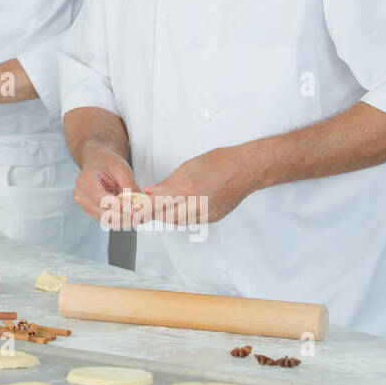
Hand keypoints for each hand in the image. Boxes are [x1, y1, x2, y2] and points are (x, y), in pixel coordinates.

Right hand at [73, 148, 141, 228]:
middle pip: (103, 213)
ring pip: (107, 220)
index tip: (132, 208)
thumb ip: (129, 185)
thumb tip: (138, 202)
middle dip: (124, 216)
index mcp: (85, 181)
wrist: (98, 163)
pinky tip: (132, 216)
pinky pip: (108, 221)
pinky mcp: (94, 213)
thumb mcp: (121, 168)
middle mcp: (82, 197)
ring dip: (125, 220)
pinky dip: (122, 220)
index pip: (100, 199)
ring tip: (140, 216)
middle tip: (141, 214)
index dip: (117, 206)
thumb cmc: (105, 163)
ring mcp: (87, 206)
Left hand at [143, 146, 258, 224]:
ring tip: (161, 207)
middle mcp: (199, 204)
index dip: (146, 206)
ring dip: (168, 216)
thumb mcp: (189, 166)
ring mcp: (208, 213)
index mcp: (189, 188)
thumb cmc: (221, 162)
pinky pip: (193, 222)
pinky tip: (179, 209)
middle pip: (168, 216)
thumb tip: (150, 190)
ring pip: (180, 221)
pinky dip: (182, 217)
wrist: (247, 169)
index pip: (160, 203)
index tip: (138, 205)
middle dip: (155, 213)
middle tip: (146, 207)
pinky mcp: (215, 217)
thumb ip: (168, 182)